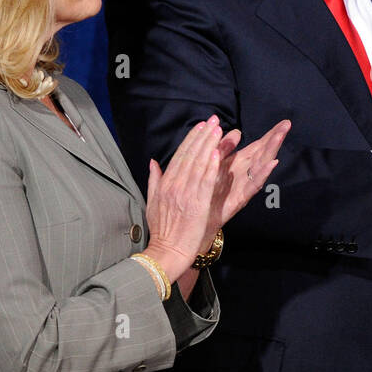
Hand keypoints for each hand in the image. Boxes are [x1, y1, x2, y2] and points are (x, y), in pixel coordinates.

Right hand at [144, 118, 225, 281]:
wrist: (167, 251)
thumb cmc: (162, 230)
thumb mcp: (152, 202)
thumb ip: (154, 180)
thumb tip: (154, 162)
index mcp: (165, 184)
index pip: (180, 156)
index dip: (191, 139)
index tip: (201, 125)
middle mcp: (175, 186)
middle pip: (190, 155)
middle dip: (203, 136)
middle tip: (214, 120)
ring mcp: (186, 194)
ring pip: (199, 164)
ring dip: (209, 145)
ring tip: (219, 130)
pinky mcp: (198, 204)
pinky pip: (205, 182)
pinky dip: (211, 166)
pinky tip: (217, 153)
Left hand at [205, 119, 290, 243]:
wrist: (193, 225)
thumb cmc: (202, 196)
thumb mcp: (213, 167)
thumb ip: (223, 149)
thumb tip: (236, 132)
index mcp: (238, 165)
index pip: (258, 146)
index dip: (270, 134)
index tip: (284, 122)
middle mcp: (244, 174)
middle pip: (263, 153)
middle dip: (275, 138)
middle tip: (287, 125)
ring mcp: (244, 186)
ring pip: (260, 166)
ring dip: (270, 150)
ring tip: (280, 137)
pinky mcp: (239, 199)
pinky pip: (253, 185)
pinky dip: (262, 174)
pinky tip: (271, 163)